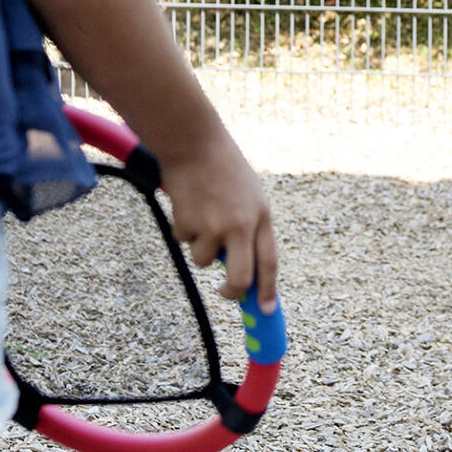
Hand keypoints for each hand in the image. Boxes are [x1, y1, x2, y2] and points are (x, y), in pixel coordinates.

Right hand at [160, 134, 277, 312]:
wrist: (194, 141)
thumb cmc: (222, 166)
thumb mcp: (249, 194)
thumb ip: (250, 227)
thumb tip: (243, 265)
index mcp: (262, 216)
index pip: (269, 263)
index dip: (268, 291)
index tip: (264, 310)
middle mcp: (242, 224)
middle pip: (240, 278)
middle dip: (232, 293)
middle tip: (224, 292)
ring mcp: (214, 225)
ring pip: (204, 261)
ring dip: (199, 246)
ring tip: (199, 213)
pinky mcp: (189, 223)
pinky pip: (184, 241)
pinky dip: (182, 228)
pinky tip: (186, 203)